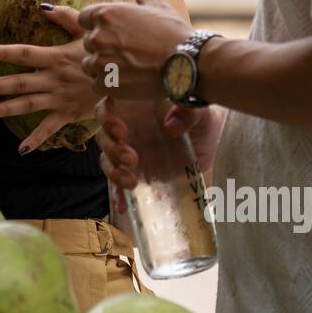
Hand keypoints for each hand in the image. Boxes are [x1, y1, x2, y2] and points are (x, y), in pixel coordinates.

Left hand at [0, 5, 96, 152]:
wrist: (123, 80)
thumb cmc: (103, 53)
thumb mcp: (86, 30)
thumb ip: (65, 16)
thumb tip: (43, 6)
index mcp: (55, 57)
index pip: (25, 53)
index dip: (5, 52)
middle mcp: (53, 79)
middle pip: (20, 82)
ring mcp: (58, 98)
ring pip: (28, 105)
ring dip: (7, 110)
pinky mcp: (66, 114)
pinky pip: (49, 129)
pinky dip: (35, 141)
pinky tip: (21, 150)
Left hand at [78, 0, 192, 98]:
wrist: (186, 64)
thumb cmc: (172, 34)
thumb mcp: (157, 7)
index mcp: (106, 13)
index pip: (85, 18)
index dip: (99, 26)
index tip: (116, 33)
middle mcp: (98, 36)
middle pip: (88, 43)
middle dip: (104, 47)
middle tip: (128, 52)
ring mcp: (100, 61)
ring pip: (90, 65)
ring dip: (104, 67)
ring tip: (129, 67)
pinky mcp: (105, 83)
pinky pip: (96, 84)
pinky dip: (110, 85)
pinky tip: (129, 80)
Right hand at [95, 96, 225, 214]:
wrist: (208, 144)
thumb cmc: (200, 121)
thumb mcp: (201, 112)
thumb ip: (189, 112)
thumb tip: (172, 126)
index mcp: (135, 108)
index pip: (107, 107)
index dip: (105, 116)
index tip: (119, 128)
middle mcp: (127, 129)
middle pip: (103, 136)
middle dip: (112, 147)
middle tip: (131, 157)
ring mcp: (128, 153)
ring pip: (107, 161)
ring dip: (114, 172)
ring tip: (132, 181)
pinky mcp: (135, 174)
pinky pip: (118, 185)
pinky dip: (117, 195)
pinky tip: (122, 205)